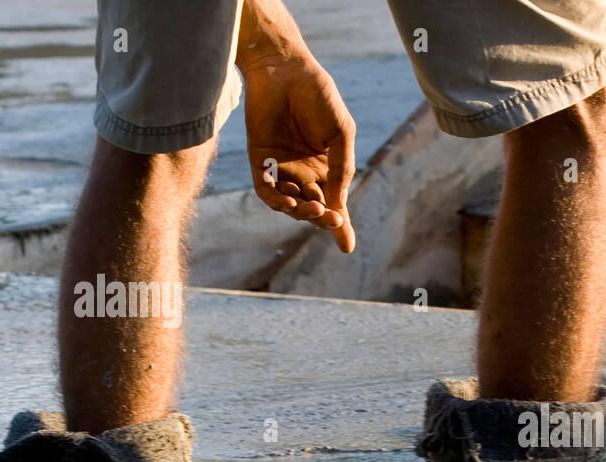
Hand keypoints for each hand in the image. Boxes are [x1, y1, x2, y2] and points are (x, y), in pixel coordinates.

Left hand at [241, 57, 356, 252]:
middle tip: (330, 217)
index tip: (347, 247)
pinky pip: (265, 191)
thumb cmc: (318, 96)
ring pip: (290, 205)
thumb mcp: (340, 134)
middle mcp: (304, 173)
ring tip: (312, 207)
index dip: (340, 226)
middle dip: (322, 219)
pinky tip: (288, 200)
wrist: (284, 69)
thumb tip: (338, 204)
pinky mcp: (259, 161)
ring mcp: (281, 168)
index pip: (334, 204)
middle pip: (313, 209)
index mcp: (328, 168)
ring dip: (301, 212)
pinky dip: (276, 200)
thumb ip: (341, 169)